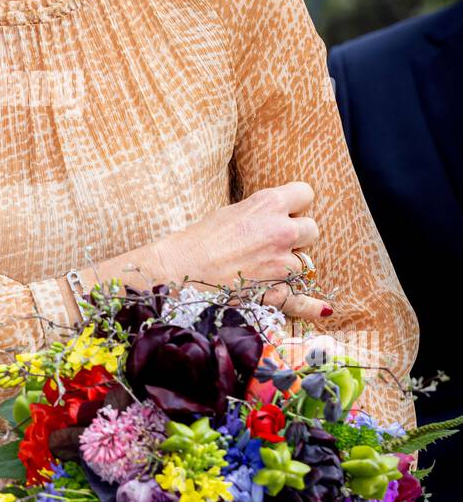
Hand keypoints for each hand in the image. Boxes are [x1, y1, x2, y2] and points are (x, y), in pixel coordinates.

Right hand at [144, 181, 332, 325]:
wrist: (177, 271)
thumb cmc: (195, 240)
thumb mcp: (230, 213)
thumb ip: (258, 214)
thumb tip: (273, 219)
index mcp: (268, 204)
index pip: (305, 193)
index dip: (296, 204)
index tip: (286, 212)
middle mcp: (281, 231)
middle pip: (312, 228)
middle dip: (297, 235)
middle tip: (274, 243)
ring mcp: (281, 263)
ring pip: (306, 262)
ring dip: (291, 265)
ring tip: (264, 268)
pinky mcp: (276, 291)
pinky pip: (304, 299)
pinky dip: (313, 305)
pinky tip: (323, 309)